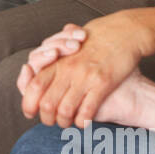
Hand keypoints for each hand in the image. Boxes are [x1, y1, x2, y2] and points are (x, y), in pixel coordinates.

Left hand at [16, 12, 152, 126]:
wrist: (126, 31)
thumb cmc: (100, 35)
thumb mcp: (72, 41)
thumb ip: (58, 54)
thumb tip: (45, 61)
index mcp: (59, 60)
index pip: (34, 85)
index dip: (28, 103)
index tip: (30, 112)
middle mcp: (68, 69)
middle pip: (46, 102)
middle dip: (45, 118)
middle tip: (50, 121)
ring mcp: (85, 76)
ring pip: (65, 110)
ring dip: (64, 122)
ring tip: (67, 123)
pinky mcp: (103, 83)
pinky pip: (87, 110)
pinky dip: (83, 121)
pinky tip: (84, 122)